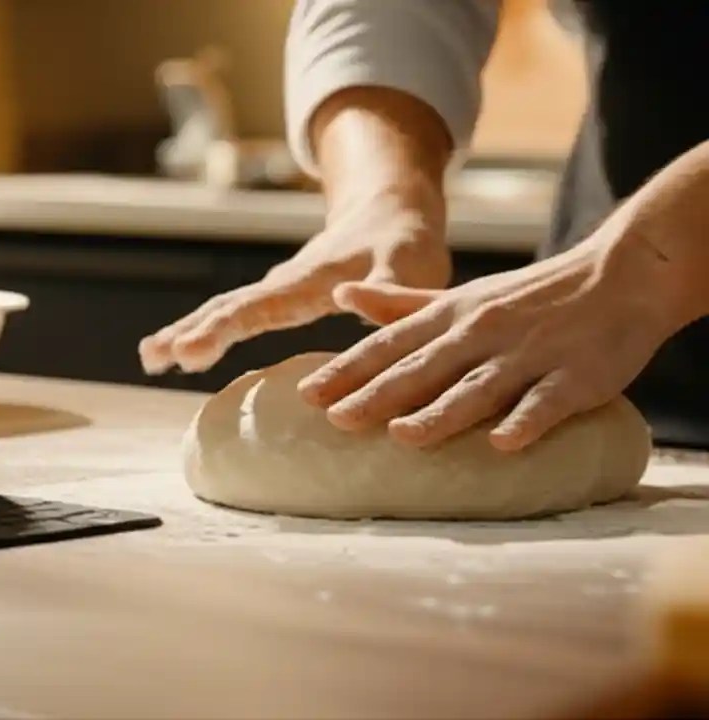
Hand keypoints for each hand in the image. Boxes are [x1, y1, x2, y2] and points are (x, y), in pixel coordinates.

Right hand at [137, 189, 450, 374]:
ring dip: (183, 331)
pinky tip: (175, 355)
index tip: (189, 351)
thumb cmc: (403, 246)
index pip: (256, 307)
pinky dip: (198, 332)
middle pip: (225, 307)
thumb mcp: (410, 265)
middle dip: (188, 331)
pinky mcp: (274, 300)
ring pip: (219, 310)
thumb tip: (348, 302)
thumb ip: (388, 286)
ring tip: (149, 358)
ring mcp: (274, 292)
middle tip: (153, 358)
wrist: (388, 214)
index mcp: (307, 282)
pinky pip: (229, 316)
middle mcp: (281, 285)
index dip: (221, 330)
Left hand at [295, 230, 686, 451]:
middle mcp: (482, 333)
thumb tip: (340, 294)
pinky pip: (547, 401)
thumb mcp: (460, 295)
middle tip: (337, 420)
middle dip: (379, 394)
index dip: (347, 370)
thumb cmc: (531, 295)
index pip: (389, 345)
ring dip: (441, 412)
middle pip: (423, 368)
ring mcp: (529, 354)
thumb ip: (400, 303)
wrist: (622, 275)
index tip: (306, 394)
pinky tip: (503, 443)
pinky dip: (526, 420)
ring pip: (478, 387)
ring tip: (402, 437)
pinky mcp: (576, 376)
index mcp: (451, 315)